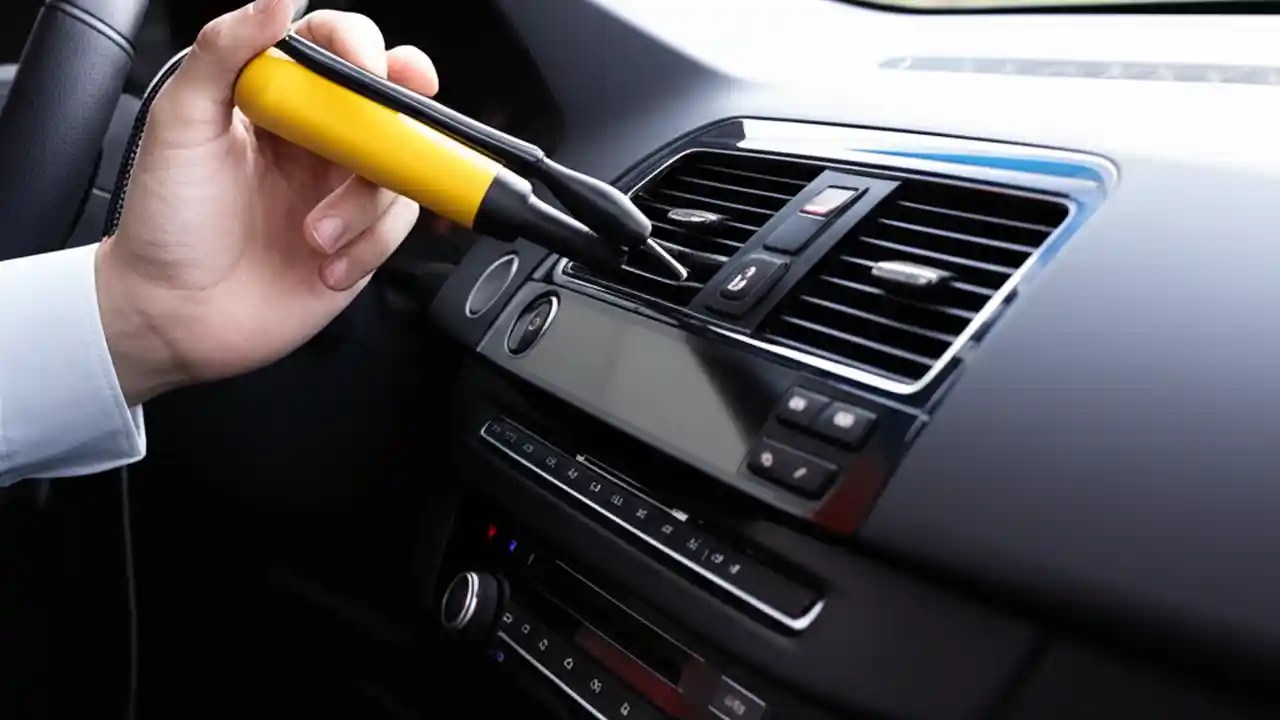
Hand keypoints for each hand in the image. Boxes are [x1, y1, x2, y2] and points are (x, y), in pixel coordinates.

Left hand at [95, 0, 438, 404]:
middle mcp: (315, 138)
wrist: (175, 316)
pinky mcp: (361, 239)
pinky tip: (325, 264)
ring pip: (400, 169)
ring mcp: (341, 189)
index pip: (334, 45)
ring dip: (364, 206)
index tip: (369, 70)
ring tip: (313, 235)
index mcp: (274, 96)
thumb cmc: (167, 222)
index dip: (363, 47)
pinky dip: (369, 247)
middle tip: (393, 136)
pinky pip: (399, 227)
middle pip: (388, 102)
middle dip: (404, 116)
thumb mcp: (179, 122)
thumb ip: (223, 51)